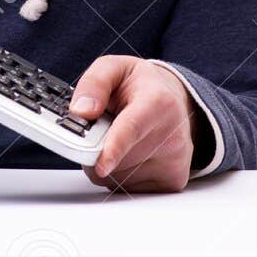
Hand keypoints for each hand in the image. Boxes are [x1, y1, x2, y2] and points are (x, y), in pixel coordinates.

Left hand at [70, 55, 197, 192]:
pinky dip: (120, 174)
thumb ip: (95, 82)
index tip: (101, 165)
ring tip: (119, 138)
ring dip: (107, 162)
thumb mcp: (115, 68)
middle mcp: (171, 133)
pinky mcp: (173, 180)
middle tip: (102, 128)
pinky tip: (130, 154)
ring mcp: (174, 160)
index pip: (133, 129)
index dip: (114, 148)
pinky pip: (129, 187)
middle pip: (119, 157)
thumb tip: (80, 111)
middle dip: (98, 148)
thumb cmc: (142, 86)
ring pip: (119, 176)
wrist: (176, 101)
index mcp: (157, 101)